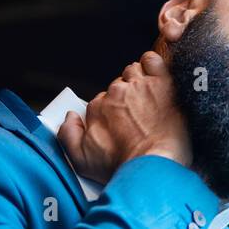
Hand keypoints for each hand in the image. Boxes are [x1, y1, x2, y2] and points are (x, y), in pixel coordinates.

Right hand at [57, 52, 191, 183]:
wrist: (154, 165)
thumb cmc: (122, 166)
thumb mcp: (82, 161)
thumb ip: (68, 136)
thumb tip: (69, 117)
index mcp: (97, 108)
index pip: (103, 100)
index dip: (114, 111)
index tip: (124, 122)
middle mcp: (115, 93)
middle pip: (120, 85)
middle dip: (128, 96)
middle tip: (141, 115)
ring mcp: (138, 86)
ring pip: (135, 72)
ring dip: (140, 81)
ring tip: (151, 99)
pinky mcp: (161, 82)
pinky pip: (153, 61)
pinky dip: (153, 65)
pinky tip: (158, 78)